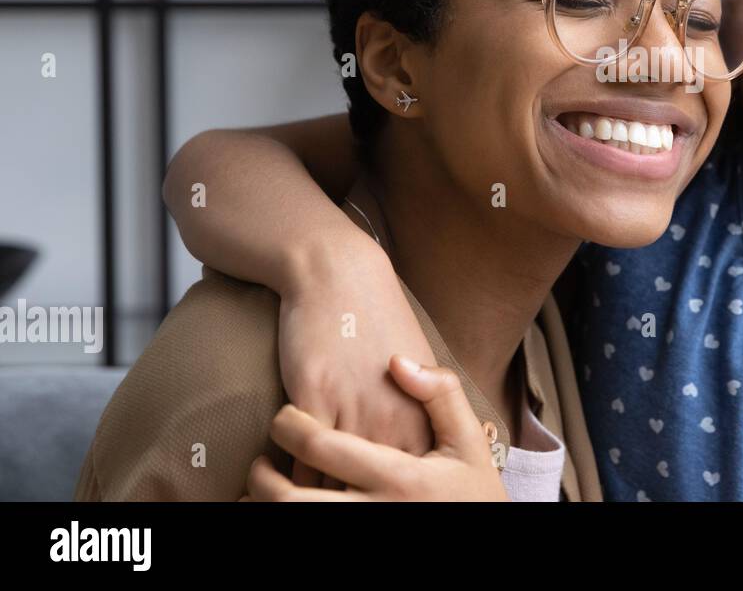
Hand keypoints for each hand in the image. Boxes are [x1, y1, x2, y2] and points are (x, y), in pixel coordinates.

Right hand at [277, 244, 436, 485]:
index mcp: (422, 420)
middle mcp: (394, 424)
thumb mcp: (412, 371)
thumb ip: (416, 417)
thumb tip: (415, 456)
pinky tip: (278, 490)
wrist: (339, 275)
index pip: (408, 487)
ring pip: (333, 488)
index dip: (388, 502)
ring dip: (313, 503)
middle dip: (354, 506)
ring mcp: (356, 416)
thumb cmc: (375, 324)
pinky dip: (289, 484)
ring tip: (294, 507)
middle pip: (372, 495)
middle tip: (336, 510)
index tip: (373, 505)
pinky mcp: (316, 402)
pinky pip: (300, 464)